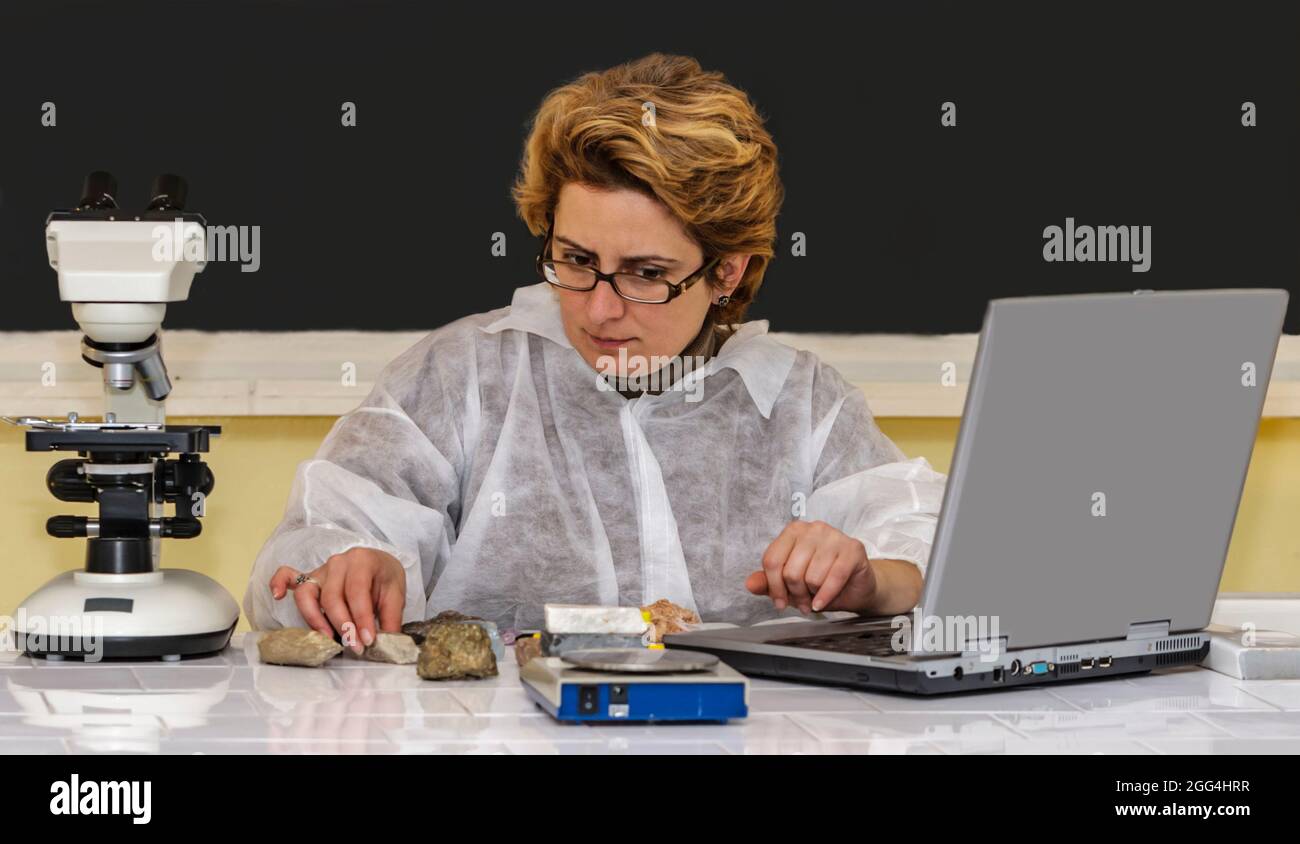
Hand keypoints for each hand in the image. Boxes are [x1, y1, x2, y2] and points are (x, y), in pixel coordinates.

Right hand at [269, 547, 405, 653]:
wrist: (378, 564)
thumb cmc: (384, 578)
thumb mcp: (396, 594)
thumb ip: (391, 618)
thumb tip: (386, 644)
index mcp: (362, 560)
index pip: (357, 591)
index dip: (361, 618)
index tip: (368, 640)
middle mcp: (338, 562)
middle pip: (331, 596)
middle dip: (342, 625)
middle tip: (355, 646)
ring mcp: (321, 570)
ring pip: (307, 594)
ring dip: (315, 619)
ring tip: (328, 637)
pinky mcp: (309, 578)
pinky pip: (288, 576)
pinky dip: (279, 583)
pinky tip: (277, 595)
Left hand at [746, 520, 876, 613]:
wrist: (856, 587)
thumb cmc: (822, 581)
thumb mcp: (790, 584)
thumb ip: (768, 582)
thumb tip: (750, 584)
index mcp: (794, 531)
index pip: (772, 560)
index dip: (773, 587)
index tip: (780, 602)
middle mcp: (813, 528)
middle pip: (791, 571)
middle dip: (796, 594)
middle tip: (803, 602)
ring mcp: (834, 536)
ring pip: (812, 576)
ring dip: (813, 595)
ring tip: (816, 596)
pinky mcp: (853, 549)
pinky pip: (834, 577)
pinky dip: (825, 596)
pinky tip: (821, 602)